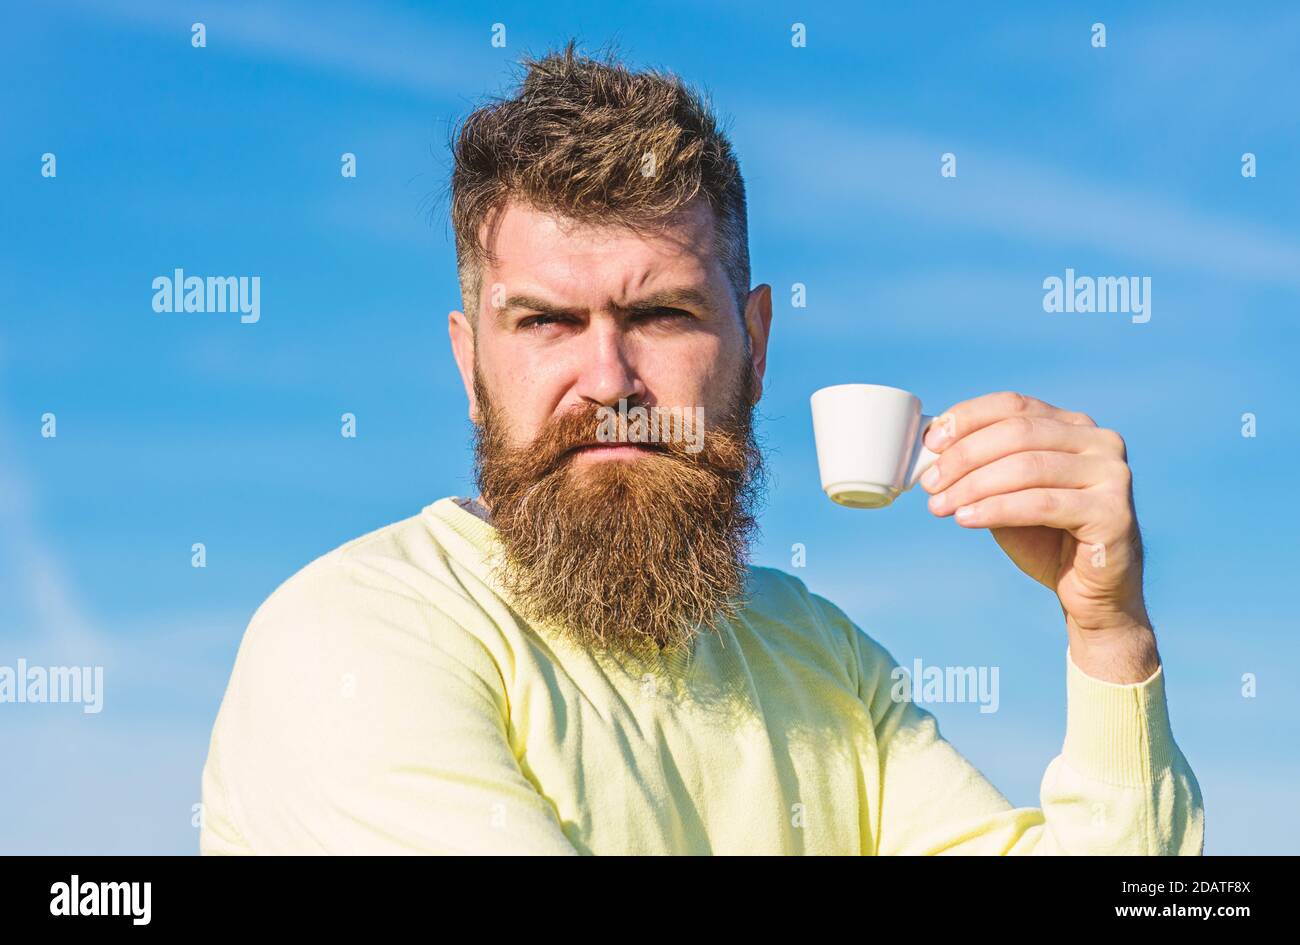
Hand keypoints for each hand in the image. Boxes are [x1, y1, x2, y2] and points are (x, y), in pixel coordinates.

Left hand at [919, 392, 1157, 677]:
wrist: (1091, 592)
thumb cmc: (1045, 537)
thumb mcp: (1007, 494)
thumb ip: (982, 468)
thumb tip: (930, 450)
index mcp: (1074, 426)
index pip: (1014, 405)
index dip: (968, 418)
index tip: (931, 442)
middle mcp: (1100, 442)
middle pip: (1017, 433)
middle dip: (964, 456)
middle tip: (929, 483)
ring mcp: (1112, 475)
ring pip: (1027, 467)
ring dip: (973, 485)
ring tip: (940, 506)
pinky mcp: (1113, 512)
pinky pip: (1041, 504)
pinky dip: (996, 509)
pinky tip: (966, 518)